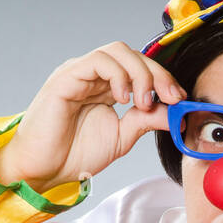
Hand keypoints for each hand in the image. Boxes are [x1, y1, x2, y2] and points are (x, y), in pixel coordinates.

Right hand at [0, 40, 186, 193]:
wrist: (43, 170)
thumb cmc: (74, 154)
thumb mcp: (122, 137)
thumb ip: (146, 121)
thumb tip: (176, 112)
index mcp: (106, 87)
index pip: (140, 68)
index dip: (163, 79)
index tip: (179, 100)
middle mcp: (93, 75)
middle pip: (133, 55)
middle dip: (158, 75)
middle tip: (170, 98)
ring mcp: (79, 73)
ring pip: (117, 51)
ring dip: (140, 74)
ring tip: (142, 104)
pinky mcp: (66, 78)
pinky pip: (97, 60)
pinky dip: (118, 75)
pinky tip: (123, 99)